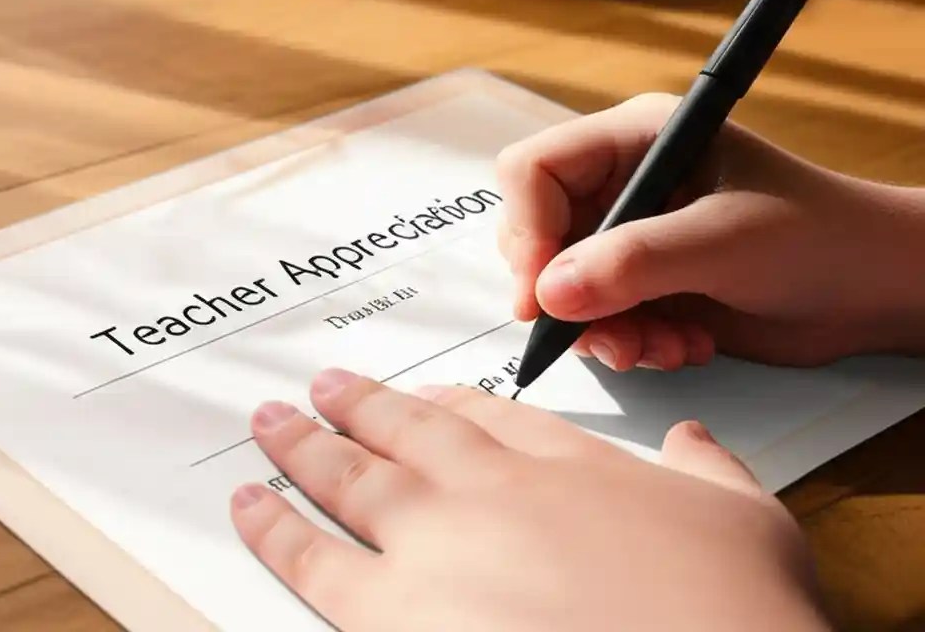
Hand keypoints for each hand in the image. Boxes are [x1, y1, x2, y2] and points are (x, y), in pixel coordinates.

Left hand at [230, 370, 828, 631]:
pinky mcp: (393, 613)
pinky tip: (249, 507)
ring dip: (300, 448)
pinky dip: (274, 529)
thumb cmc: (733, 613)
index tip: (422, 399)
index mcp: (564, 464)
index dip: (445, 404)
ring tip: (268, 425)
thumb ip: (707, 469)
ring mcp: (434, 546)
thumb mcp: (746, 521)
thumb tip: (694, 440)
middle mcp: (489, 490)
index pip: (489, 415)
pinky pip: (312, 561)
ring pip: (346, 479)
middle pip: (404, 431)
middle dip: (356, 406)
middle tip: (321, 385)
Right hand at [495, 93, 924, 370]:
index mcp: (637, 138)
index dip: (528, 230)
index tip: (542, 294)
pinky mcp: (643, 284)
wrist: (875, 291)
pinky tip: (681, 348)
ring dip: (602, 330)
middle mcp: (623, 183)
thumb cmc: (822, 237)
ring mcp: (630, 236)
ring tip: (660, 349)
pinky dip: (628, 344)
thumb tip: (548, 294)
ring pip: (562, 287)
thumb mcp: (726, 243)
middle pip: (537, 234)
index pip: (536, 170)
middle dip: (566, 294)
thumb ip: (635, 263)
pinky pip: (595, 319)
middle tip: (605, 334)